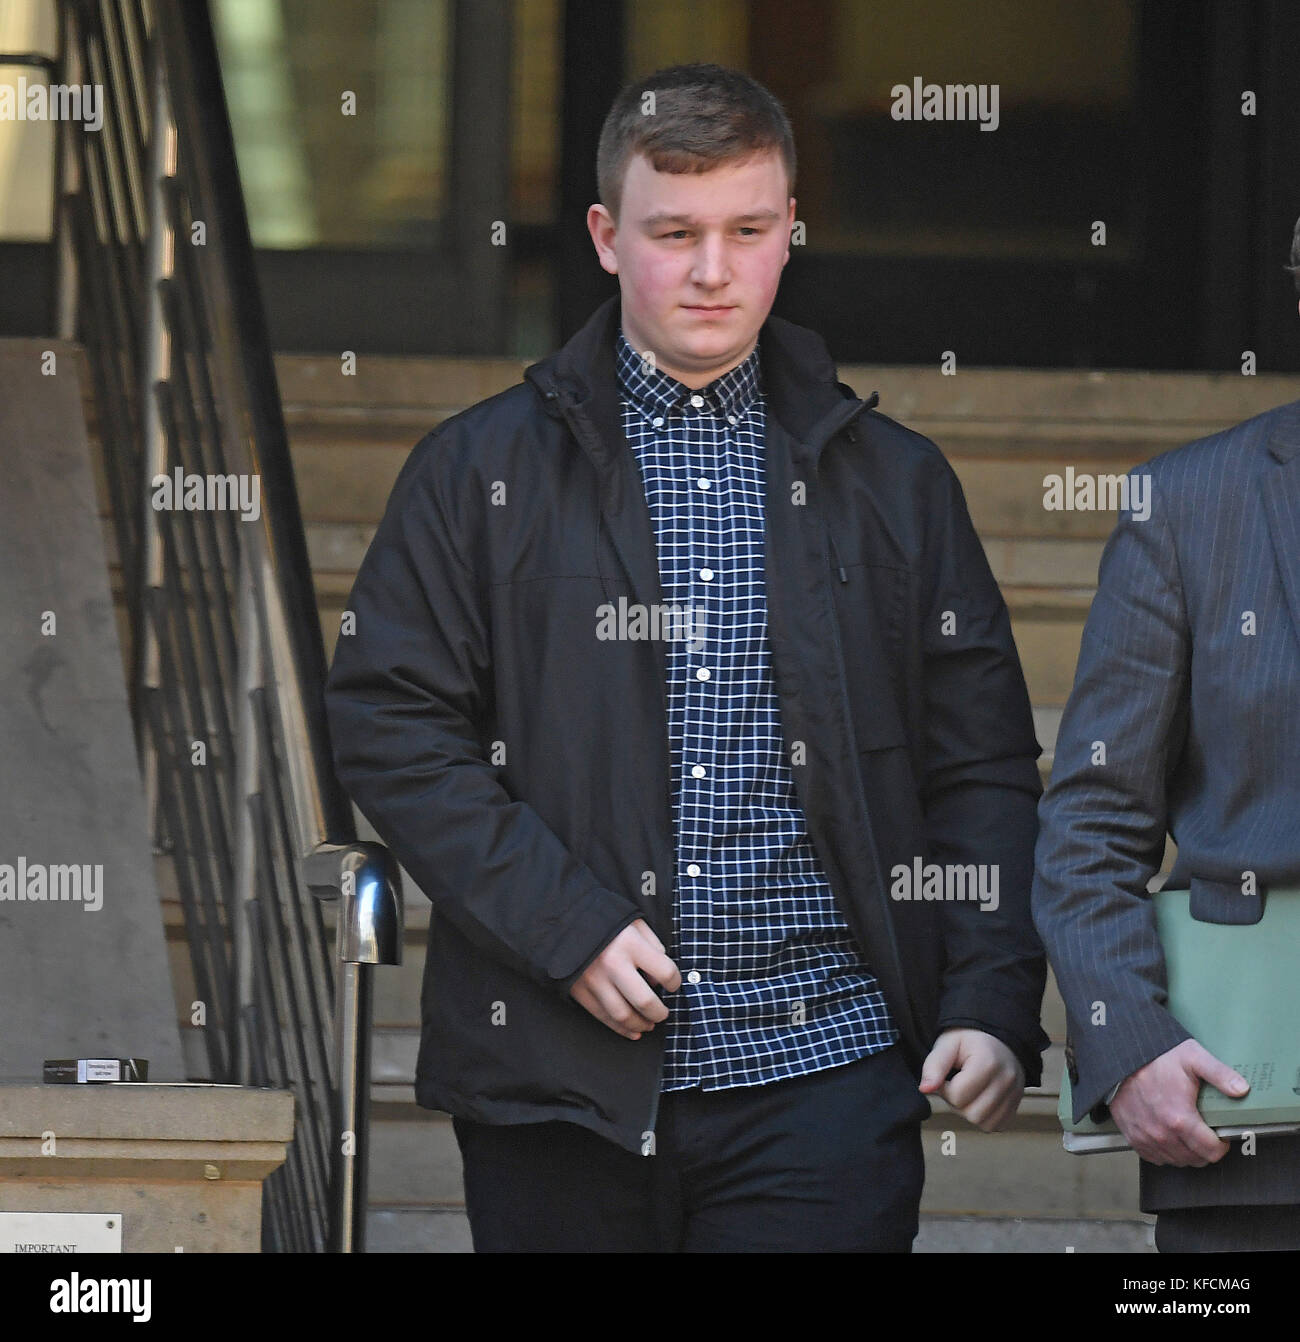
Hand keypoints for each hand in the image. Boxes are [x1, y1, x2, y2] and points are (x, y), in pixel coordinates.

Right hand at [569, 918, 680, 1038]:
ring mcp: (595, 980)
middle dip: (659, 1013)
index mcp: (630, 943)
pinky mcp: (580, 991)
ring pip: (623, 1015)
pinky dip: (620, 1028)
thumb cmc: (602, 919)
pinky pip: (603, 1016)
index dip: (675, 982)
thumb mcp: (633, 921)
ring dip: (640, 1025)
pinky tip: (632, 1031)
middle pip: (645, 1001)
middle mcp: (613, 964)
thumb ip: (652, 945)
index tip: (674, 984)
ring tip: (649, 1025)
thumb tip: (657, 978)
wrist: (561, 920)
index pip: (664, 972)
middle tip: (663, 1013)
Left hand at [919, 1028, 1024, 1130]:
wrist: (995, 1038)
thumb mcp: (947, 1044)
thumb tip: (925, 1090)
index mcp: (988, 1062)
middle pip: (972, 1114)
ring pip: (984, 1124)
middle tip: (957, 1084)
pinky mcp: (1017, 1105)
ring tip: (968, 1091)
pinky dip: (983, 1118)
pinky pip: (995, 1125)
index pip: (958, 1096)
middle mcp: (1006, 1080)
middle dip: (957, 1103)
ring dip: (969, 1112)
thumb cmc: (968, 1041)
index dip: (944, 1089)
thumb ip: (934, 1065)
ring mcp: (1015, 1094)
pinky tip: (979, 1099)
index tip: (947, 1077)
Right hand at [1108, 1038, 1248, 1165]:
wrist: (1119, 1057)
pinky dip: (1166, 1152)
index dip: (1222, 1145)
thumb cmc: (1156, 1058)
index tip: (1220, 1134)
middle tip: (1204, 1131)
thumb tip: (1243, 1089)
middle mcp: (1162, 1134)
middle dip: (1205, 1149)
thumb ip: (1220, 1074)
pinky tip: (1169, 1135)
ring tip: (1187, 1132)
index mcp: (1180, 1119)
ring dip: (1186, 1152)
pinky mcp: (1133, 1137)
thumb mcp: (1192, 1058)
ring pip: (1177, 1161)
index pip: (1212, 1152)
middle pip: (1196, 1160)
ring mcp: (1146, 1138)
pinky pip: (1156, 1158)